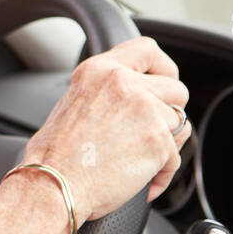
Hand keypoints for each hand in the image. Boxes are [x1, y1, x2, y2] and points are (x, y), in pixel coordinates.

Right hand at [22, 36, 190, 224]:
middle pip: (176, 88)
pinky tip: (140, 181)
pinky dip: (162, 172)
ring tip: (139, 160)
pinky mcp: (157, 139)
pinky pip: (175, 156)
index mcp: (98, 71)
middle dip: (168, 112)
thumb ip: (105, 94)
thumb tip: (131, 102)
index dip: (163, 67)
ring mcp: (144, 109)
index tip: (163, 82)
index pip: (147, 49)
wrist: (53, 184)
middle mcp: (123, 83)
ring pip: (179, 122)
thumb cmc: (54, 156)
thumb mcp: (71, 104)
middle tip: (148, 133)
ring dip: (166, 143)